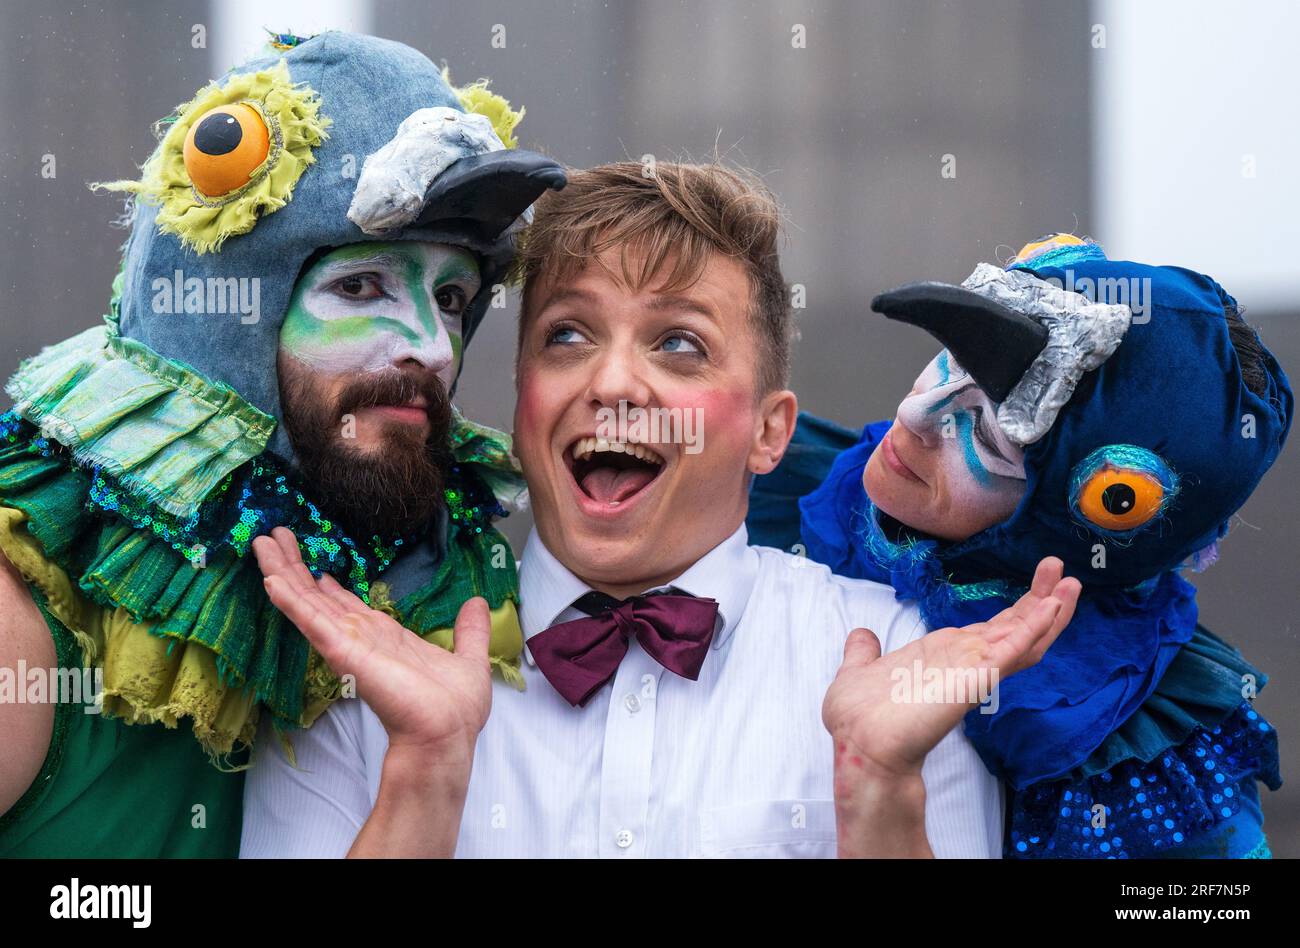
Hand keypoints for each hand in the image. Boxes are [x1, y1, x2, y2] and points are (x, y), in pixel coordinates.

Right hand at [253, 527, 492, 767]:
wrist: (448, 732)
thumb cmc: (455, 708)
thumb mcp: (468, 659)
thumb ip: (470, 630)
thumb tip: (477, 603)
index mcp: (385, 638)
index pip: (347, 606)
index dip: (327, 586)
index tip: (313, 565)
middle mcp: (360, 638)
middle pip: (318, 597)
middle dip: (295, 567)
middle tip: (271, 536)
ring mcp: (349, 645)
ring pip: (308, 603)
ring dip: (284, 572)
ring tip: (262, 544)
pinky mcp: (344, 653)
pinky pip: (313, 624)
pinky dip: (291, 602)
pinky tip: (271, 580)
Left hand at [824, 556, 1080, 781]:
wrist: (862, 743)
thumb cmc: (861, 716)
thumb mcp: (861, 670)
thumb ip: (866, 651)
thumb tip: (862, 636)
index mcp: (946, 657)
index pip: (992, 629)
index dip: (1017, 609)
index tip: (1039, 584)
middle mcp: (966, 662)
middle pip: (1015, 627)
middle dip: (1040, 598)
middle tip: (1059, 567)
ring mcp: (974, 669)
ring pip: (1022, 637)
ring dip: (1048, 609)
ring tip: (1070, 582)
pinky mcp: (976, 676)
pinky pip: (1012, 650)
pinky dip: (1034, 628)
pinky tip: (1052, 607)